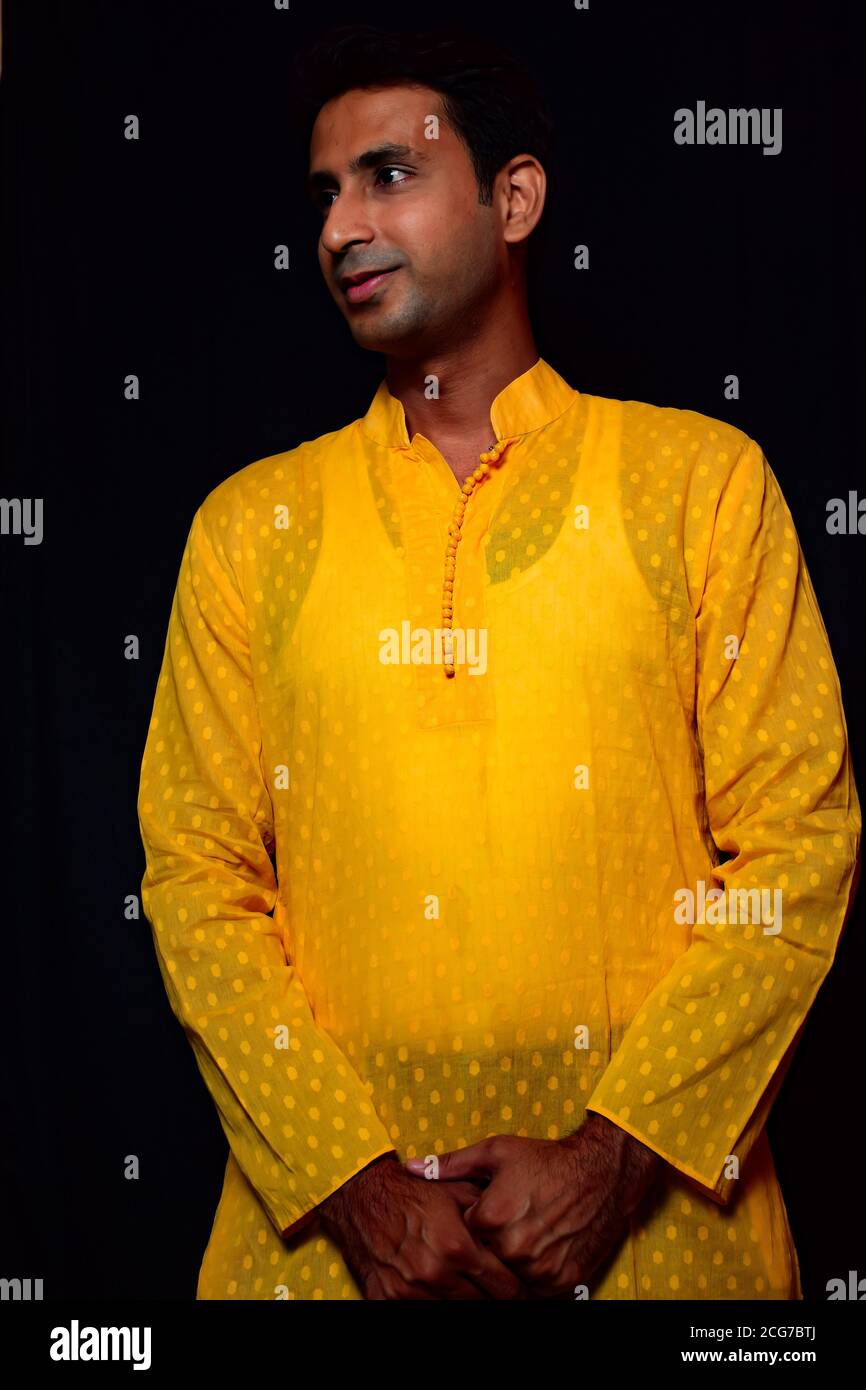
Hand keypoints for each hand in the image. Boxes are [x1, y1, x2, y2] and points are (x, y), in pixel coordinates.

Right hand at [318, 1153, 525, 1299]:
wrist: (360, 1195)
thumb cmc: (411, 1191)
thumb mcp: (455, 1192)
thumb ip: (487, 1216)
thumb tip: (515, 1235)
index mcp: (457, 1247)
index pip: (503, 1285)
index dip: (515, 1286)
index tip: (519, 1285)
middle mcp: (435, 1274)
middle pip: (481, 1303)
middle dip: (491, 1295)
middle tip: (494, 1286)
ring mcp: (410, 1291)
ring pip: (453, 1310)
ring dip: (462, 1297)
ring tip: (465, 1284)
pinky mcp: (388, 1299)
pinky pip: (421, 1311)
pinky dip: (433, 1300)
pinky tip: (439, 1287)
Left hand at [405, 1113, 662, 1298]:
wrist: (601, 1172)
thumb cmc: (545, 1159)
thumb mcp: (496, 1152)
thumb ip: (451, 1164)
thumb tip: (412, 1168)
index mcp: (492, 1217)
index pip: (460, 1239)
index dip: (466, 1228)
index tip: (478, 1214)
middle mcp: (514, 1248)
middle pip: (483, 1263)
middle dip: (486, 1249)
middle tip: (500, 1229)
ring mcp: (540, 1269)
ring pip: (508, 1281)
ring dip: (508, 1266)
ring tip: (518, 1238)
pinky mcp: (562, 1281)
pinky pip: (535, 1291)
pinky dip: (532, 1277)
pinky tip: (536, 1252)